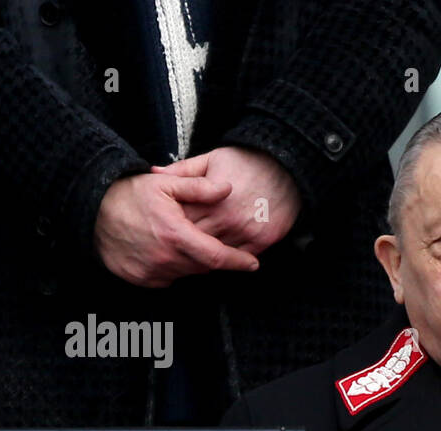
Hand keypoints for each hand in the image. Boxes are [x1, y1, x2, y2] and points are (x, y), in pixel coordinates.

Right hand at [94, 172, 259, 287]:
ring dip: (191, 261)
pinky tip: (164, 249)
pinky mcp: (140, 279)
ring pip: (186, 273)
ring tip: (180, 239)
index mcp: (176, 236)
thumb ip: (199, 187)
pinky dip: (172, 267)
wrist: (89, 209)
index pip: (217, 257)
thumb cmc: (128, 194)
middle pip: (203, 266)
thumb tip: (227, 188)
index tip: (253, 264)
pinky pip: (167, 278)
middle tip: (207, 238)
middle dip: (211, 255)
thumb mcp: (165, 184)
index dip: (238, 262)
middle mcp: (165, 259)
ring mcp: (151, 272)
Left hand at [153, 146, 301, 255]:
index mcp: (210, 199)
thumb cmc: (247, 161)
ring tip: (194, 256)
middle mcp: (227, 218)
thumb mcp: (211, 159)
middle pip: (197, 241)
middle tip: (174, 248)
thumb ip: (183, 171)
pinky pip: (240, 257)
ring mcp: (246, 231)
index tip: (164, 230)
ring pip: (217, 254)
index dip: (170, 227)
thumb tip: (154, 173)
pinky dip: (229, 260)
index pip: (182, 221)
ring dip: (205, 257)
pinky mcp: (263, 240)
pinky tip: (220, 258)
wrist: (286, 167)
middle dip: (184, 245)